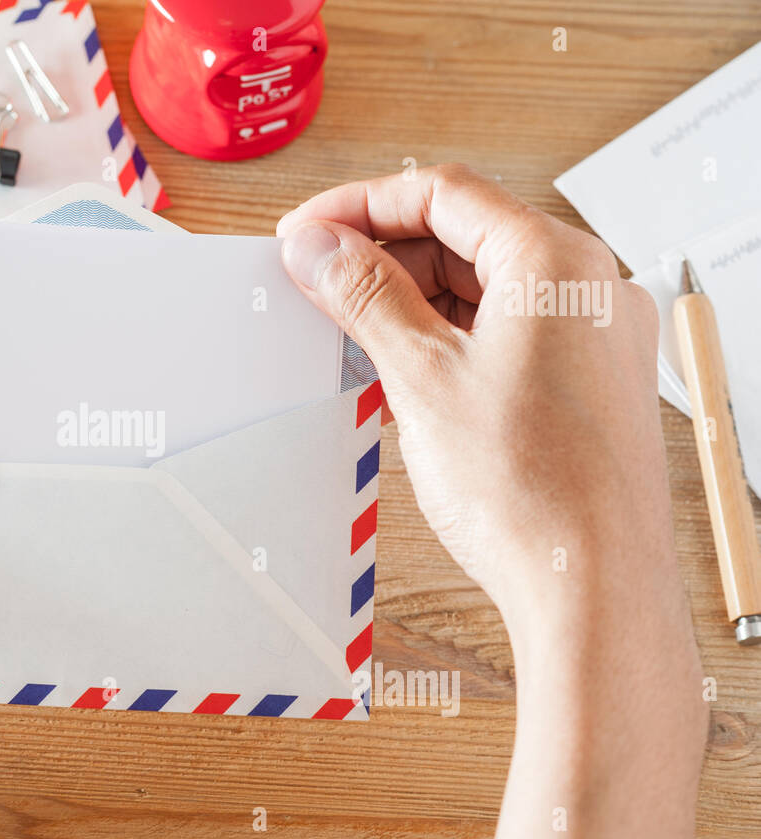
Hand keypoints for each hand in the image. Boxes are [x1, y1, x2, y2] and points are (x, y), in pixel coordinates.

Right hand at [279, 164, 707, 838]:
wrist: (589, 586)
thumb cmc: (532, 491)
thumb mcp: (421, 375)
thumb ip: (363, 296)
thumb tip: (318, 245)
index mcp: (557, 263)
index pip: (443, 194)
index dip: (359, 205)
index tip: (306, 233)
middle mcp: (587, 288)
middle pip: (465, 237)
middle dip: (381, 255)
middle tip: (313, 283)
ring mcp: (590, 337)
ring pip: (483, 287)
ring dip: (410, 300)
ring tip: (346, 333)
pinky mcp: (583, 382)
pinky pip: (505, 332)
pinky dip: (446, 339)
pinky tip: (398, 370)